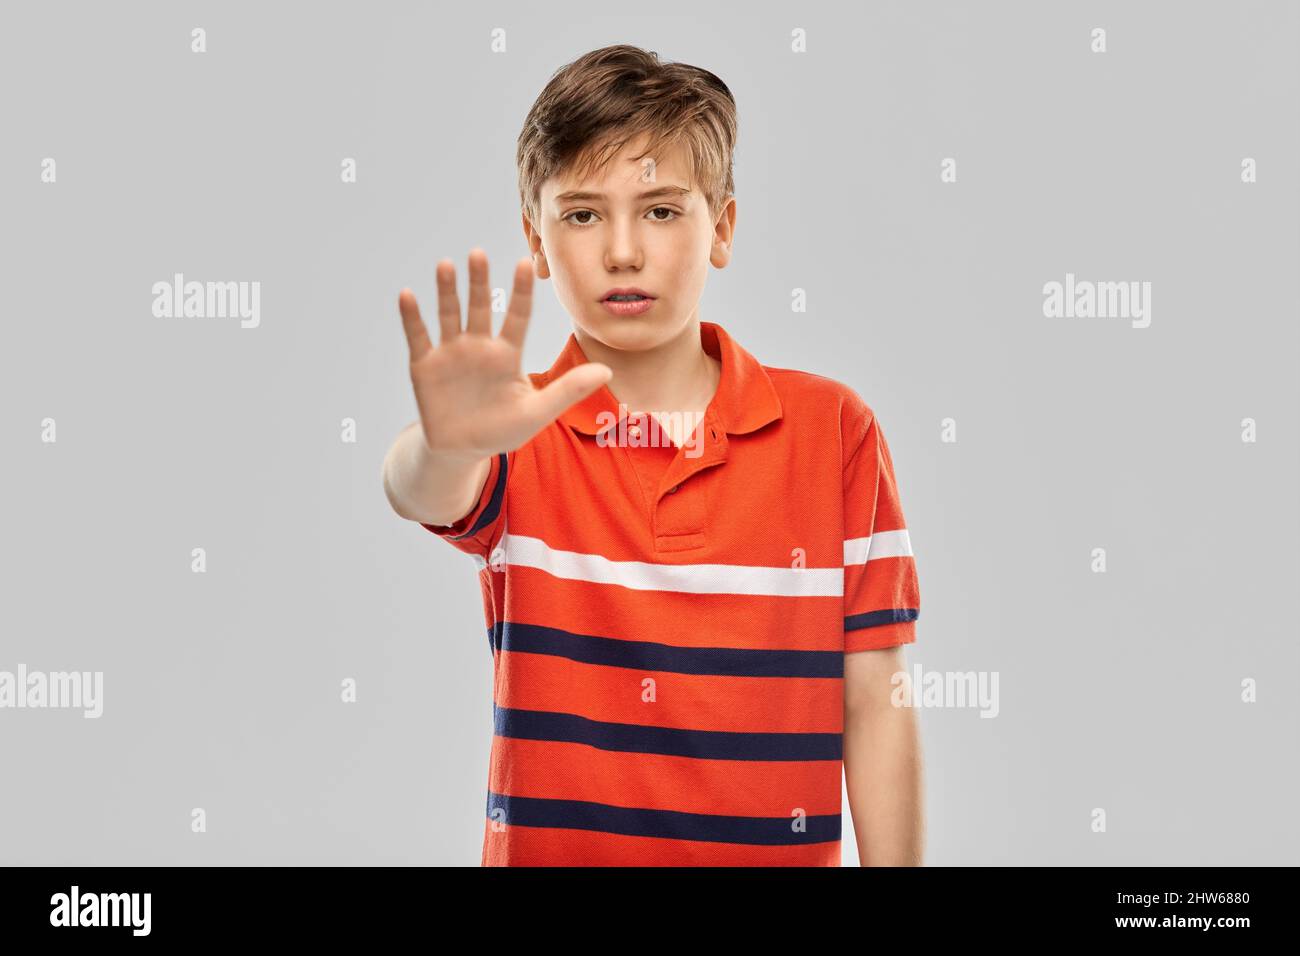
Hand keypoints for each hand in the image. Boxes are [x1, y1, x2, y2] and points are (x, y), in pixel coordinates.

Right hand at [398, 248, 611, 459]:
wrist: (462, 451)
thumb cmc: (503, 430)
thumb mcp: (538, 412)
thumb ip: (569, 390)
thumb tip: (608, 371)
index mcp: (507, 354)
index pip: (517, 316)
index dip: (520, 291)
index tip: (526, 262)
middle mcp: (479, 346)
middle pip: (480, 307)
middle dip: (480, 281)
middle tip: (479, 253)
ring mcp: (450, 353)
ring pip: (450, 314)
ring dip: (447, 291)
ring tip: (446, 265)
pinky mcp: (424, 365)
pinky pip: (419, 336)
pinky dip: (412, 317)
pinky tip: (408, 295)